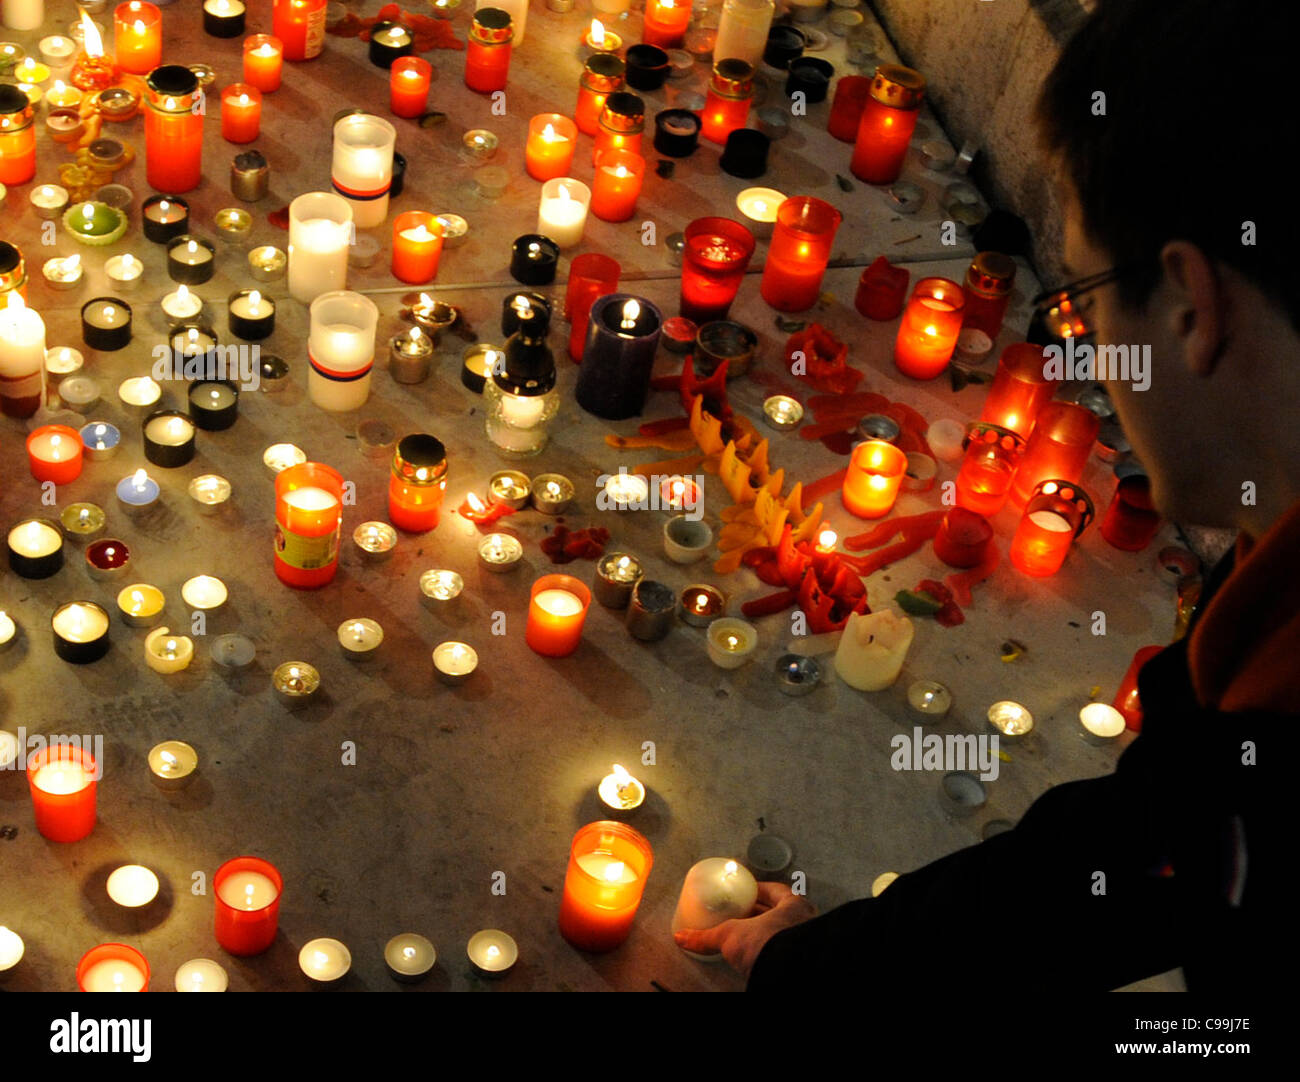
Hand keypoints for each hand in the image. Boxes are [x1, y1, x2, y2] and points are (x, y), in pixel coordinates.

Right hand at [673, 882, 816, 979]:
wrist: (784, 975)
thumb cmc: (768, 945)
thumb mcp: (731, 935)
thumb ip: (706, 936)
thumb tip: (683, 937)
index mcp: (794, 905)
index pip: (777, 890)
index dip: (759, 890)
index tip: (746, 891)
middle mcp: (804, 922)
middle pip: (779, 911)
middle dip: (759, 912)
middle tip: (740, 912)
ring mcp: (803, 942)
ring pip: (781, 931)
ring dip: (763, 932)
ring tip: (743, 934)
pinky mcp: (797, 960)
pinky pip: (781, 950)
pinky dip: (766, 949)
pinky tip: (752, 954)